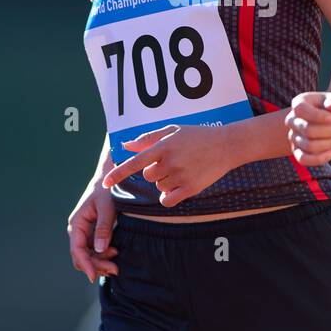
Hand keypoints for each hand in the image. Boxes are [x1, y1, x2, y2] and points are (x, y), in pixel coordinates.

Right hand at [68, 184, 119, 282]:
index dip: (85, 264)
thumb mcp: (107, 207)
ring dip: (100, 263)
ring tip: (116, 265)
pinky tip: (114, 254)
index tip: (93, 276)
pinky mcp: (94, 233)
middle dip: (96, 265)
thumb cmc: (107, 190)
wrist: (109, 178)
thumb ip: (103, 227)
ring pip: (88, 256)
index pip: (77, 249)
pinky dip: (103, 256)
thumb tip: (101, 249)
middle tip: (115, 269)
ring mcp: (85, 233)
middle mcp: (78, 230)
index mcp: (77, 223)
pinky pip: (95, 250)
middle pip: (82, 256)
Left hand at [102, 125, 233, 207]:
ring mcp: (180, 176)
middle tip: (173, 161)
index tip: (105, 183)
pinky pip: (168, 199)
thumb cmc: (196, 136)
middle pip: (148, 177)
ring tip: (183, 168)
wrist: (226, 146)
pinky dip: (169, 196)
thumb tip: (126, 145)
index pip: (134, 163)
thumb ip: (147, 138)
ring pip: (159, 187)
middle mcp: (170, 162)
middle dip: (155, 171)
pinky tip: (179, 186)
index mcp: (163, 146)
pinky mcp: (191, 188)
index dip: (118, 174)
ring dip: (166, 181)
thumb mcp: (172, 131)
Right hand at [286, 92, 330, 165]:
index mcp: (298, 104)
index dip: (319, 116)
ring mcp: (293, 137)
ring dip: (328, 143)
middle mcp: (291, 120)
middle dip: (329, 131)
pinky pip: (303, 159)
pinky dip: (320, 159)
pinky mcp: (297, 151)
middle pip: (308, 130)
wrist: (329, 123)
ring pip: (310, 146)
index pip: (301, 110)